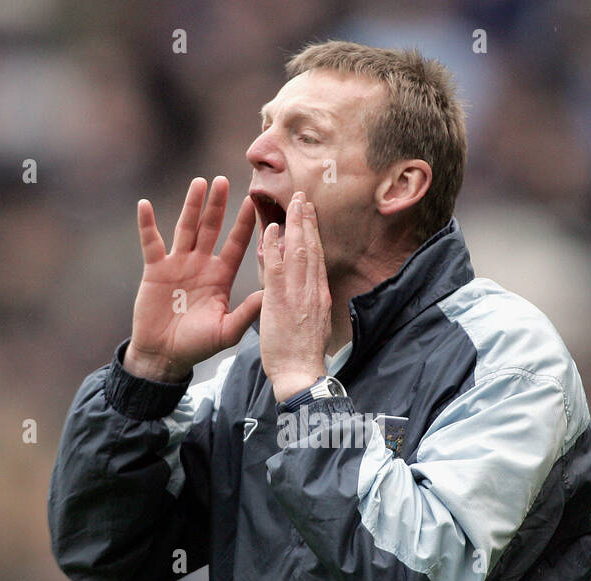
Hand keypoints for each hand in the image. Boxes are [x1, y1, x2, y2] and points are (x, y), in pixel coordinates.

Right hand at [126, 176, 263, 381]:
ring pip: (186, 228)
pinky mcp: (155, 269)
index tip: (252, 202)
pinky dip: (147, 224)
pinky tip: (145, 205)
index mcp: (221, 277)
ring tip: (198, 183)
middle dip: (218, 205)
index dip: (244, 224)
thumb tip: (270, 295)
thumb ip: (247, 313)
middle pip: (211, 228)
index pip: (235, 244)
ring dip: (191, 206)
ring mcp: (177, 264)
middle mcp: (201, 265)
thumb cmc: (197, 346)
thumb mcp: (226, 331)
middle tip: (224, 180)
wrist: (164, 355)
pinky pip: (151, 242)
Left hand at [258, 192, 332, 401]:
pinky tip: (270, 229)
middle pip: (312, 248)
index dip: (315, 234)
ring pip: (299, 250)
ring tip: (293, 202)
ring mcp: (298, 293)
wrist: (300, 375)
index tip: (311, 216)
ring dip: (295, 224)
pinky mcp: (281, 300)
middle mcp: (313, 290)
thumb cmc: (303, 357)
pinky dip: (274, 246)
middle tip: (303, 197)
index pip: (317, 258)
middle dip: (308, 220)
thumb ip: (310, 305)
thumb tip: (309, 291)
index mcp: (320, 296)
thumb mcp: (314, 326)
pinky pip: (276, 266)